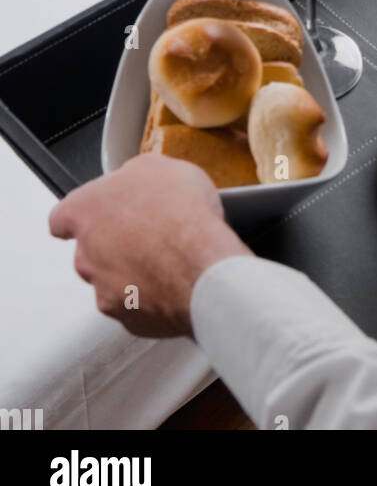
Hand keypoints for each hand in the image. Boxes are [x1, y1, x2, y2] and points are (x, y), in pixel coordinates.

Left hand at [48, 153, 250, 336]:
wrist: (203, 268)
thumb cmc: (181, 217)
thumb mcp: (159, 167)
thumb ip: (134, 175)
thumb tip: (136, 179)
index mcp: (86, 210)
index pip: (62, 216)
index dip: (84, 214)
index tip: (99, 213)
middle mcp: (86, 254)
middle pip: (89, 250)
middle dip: (115, 243)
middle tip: (150, 231)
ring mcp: (105, 290)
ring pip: (112, 280)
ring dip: (134, 271)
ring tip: (171, 258)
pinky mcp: (129, 318)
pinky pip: (136, 306)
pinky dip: (153, 296)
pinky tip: (178, 281)